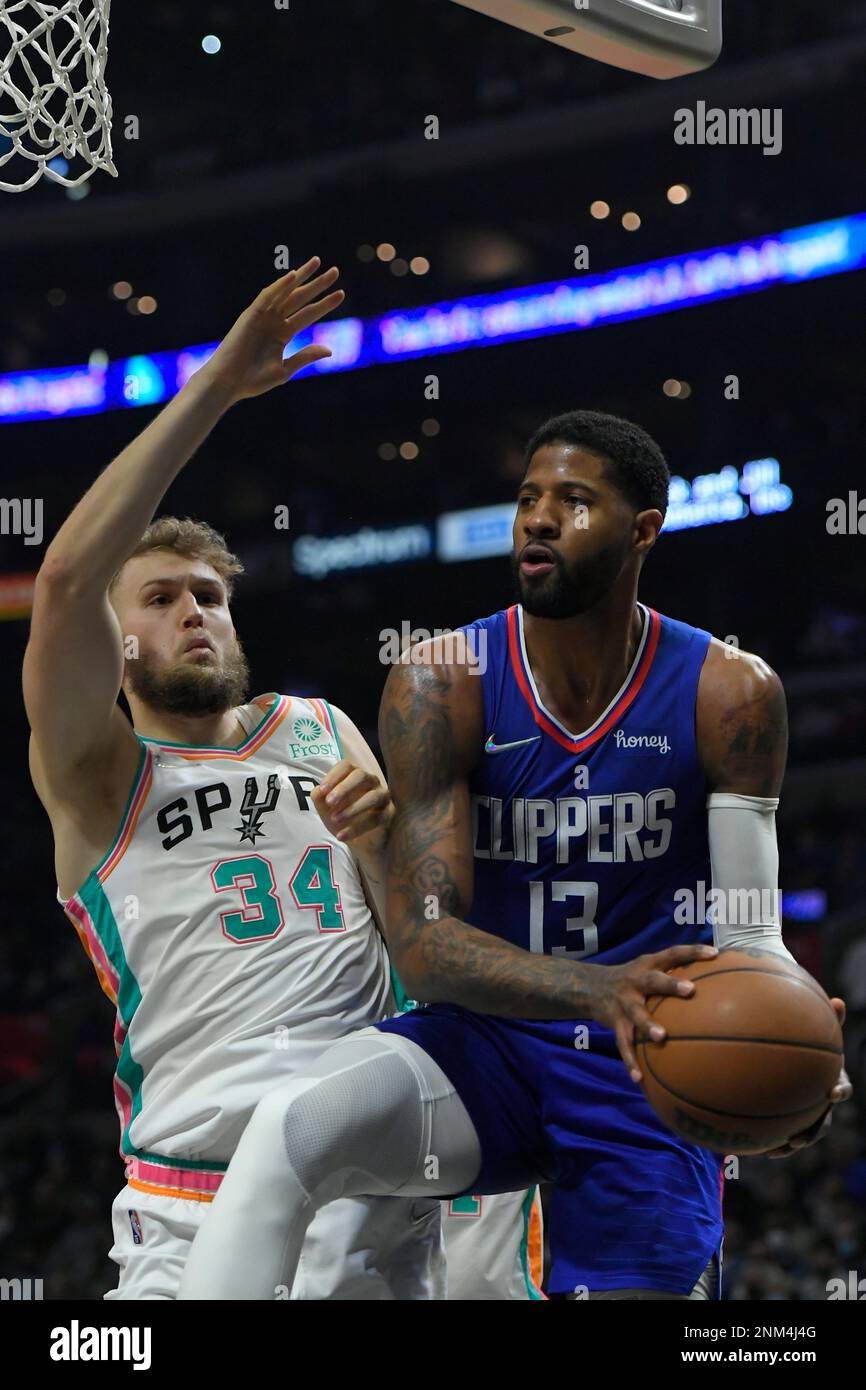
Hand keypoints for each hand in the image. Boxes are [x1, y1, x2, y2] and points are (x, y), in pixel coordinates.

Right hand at [199, 256, 343, 402]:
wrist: (229, 384)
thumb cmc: (253, 381)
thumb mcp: (285, 369)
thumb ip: (305, 356)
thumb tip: (329, 349)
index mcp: (282, 334)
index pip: (308, 314)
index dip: (324, 304)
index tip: (341, 294)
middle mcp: (274, 321)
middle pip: (300, 298)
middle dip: (317, 285)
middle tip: (335, 271)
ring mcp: (262, 316)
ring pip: (286, 292)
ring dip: (301, 277)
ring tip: (317, 262)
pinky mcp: (250, 315)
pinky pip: (267, 296)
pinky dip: (281, 286)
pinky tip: (295, 275)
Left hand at [311, 760, 394, 847]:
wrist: (357, 842)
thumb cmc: (342, 818)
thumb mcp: (325, 809)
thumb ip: (319, 798)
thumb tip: (318, 791)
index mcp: (354, 775)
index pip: (346, 766)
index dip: (333, 776)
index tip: (322, 790)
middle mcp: (371, 782)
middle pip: (361, 775)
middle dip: (344, 788)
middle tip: (329, 802)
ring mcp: (383, 797)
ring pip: (373, 797)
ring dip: (352, 808)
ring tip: (335, 820)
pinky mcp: (389, 814)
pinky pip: (376, 819)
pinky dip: (357, 828)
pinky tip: (341, 835)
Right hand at [591, 943, 719, 1082]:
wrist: (589, 987)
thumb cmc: (633, 980)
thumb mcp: (648, 970)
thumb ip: (673, 974)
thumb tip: (715, 983)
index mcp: (648, 966)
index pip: (672, 954)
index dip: (692, 952)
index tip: (713, 954)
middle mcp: (635, 981)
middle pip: (653, 981)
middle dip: (670, 984)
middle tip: (690, 990)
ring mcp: (624, 1002)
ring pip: (636, 1014)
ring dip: (647, 1024)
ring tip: (661, 1037)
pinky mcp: (615, 1022)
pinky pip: (623, 1043)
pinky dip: (630, 1061)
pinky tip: (639, 1079)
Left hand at [767, 998, 851, 1157]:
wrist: (802, 1059)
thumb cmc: (812, 1042)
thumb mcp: (819, 1030)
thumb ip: (827, 1020)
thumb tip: (839, 1000)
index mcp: (833, 1080)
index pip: (843, 1088)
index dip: (840, 1091)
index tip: (832, 1093)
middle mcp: (823, 1101)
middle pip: (823, 1121)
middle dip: (812, 1132)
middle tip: (799, 1139)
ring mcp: (810, 1111)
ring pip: (804, 1132)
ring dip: (791, 1143)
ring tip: (775, 1151)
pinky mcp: (794, 1117)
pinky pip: (783, 1131)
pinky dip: (772, 1139)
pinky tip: (754, 1144)